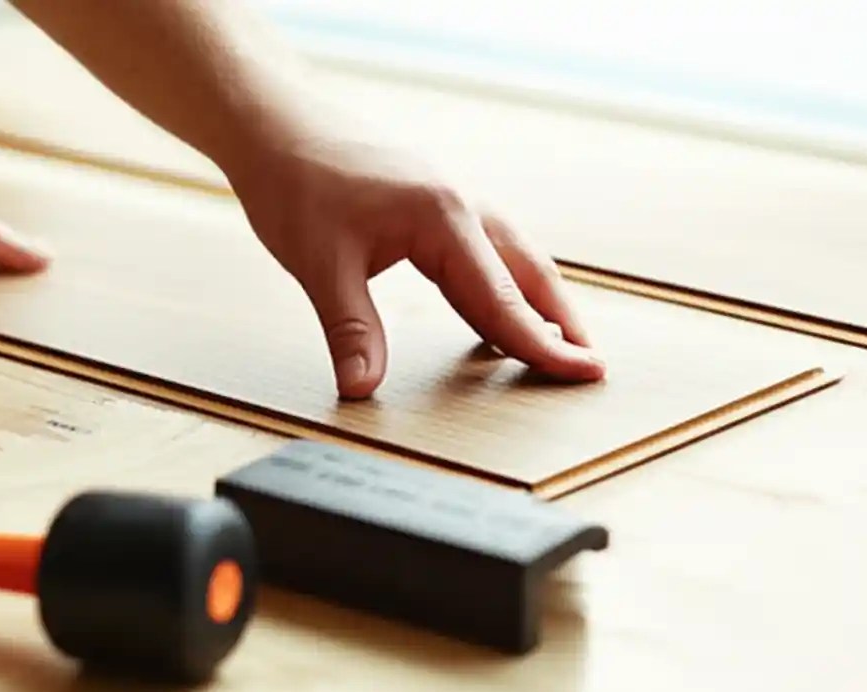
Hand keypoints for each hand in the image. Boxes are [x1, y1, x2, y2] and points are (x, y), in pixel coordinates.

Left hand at [228, 133, 605, 399]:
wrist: (275, 127)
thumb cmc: (296, 184)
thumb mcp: (318, 265)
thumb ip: (350, 330)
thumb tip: (362, 389)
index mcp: (443, 218)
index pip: (502, 297)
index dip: (542, 344)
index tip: (583, 373)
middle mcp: (460, 205)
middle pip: (527, 272)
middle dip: (561, 321)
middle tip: (591, 366)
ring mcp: (450, 200)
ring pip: (511, 257)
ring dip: (538, 300)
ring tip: (560, 342)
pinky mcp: (433, 203)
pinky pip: (484, 249)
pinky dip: (503, 284)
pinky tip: (496, 309)